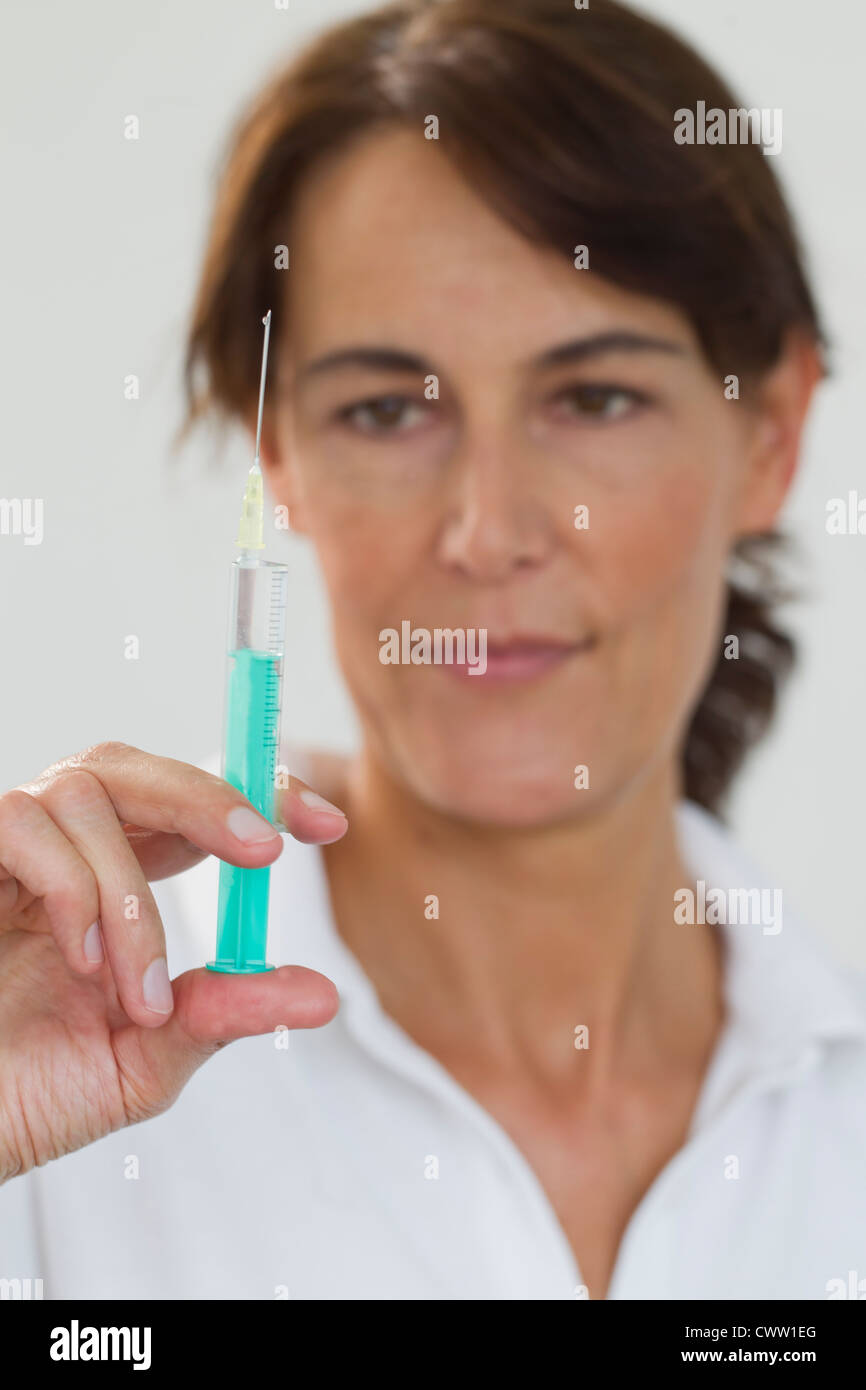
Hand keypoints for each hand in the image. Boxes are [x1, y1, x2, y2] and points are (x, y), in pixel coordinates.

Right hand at [0, 742, 345, 1182]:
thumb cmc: (32, 1093)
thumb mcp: (150, 1058)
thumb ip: (224, 1013)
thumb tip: (323, 994)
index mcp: (112, 880)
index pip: (187, 807)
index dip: (255, 794)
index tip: (328, 825)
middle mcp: (61, 850)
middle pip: (136, 767)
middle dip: (212, 797)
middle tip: (266, 851)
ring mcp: (9, 852)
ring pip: (89, 794)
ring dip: (130, 894)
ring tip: (137, 990)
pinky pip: (23, 827)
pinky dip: (73, 890)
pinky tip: (83, 960)